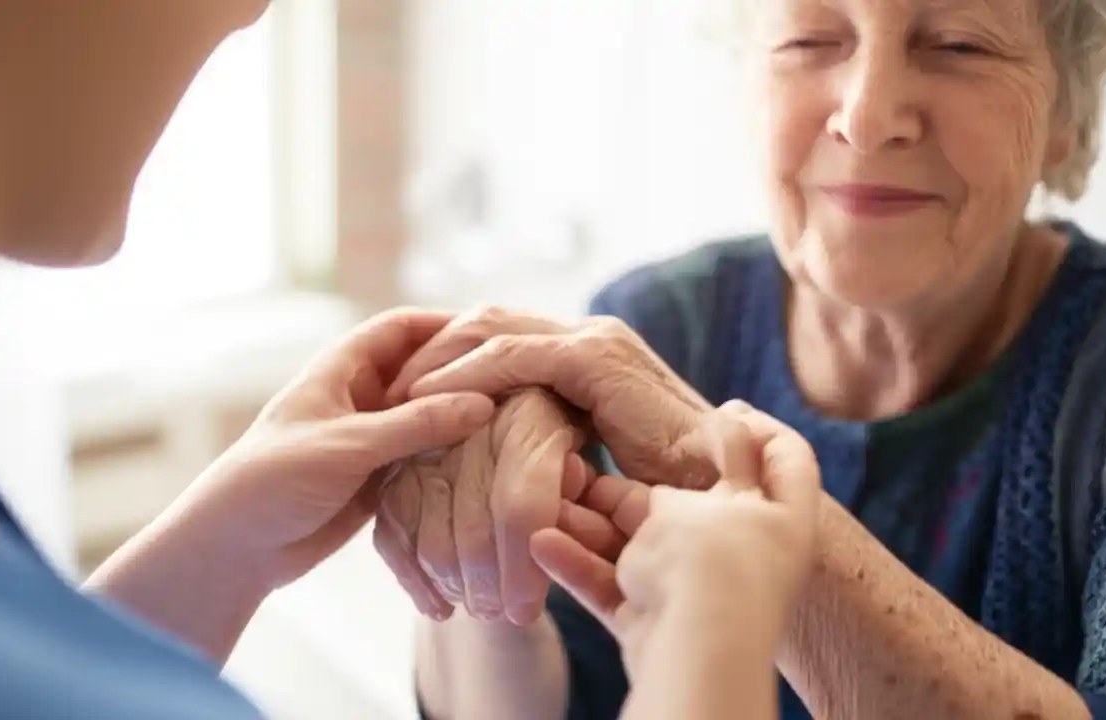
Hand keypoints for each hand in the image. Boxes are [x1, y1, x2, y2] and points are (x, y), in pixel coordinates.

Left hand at [176, 308, 497, 589]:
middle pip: (422, 370)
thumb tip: (482, 402)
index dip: (445, 324)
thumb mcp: (346, 445)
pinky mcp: (377, 478)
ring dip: (462, 420)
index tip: (495, 334)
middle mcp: (359, 397)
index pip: (401, 327)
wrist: (236, 548)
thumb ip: (413, 424)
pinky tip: (489, 465)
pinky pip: (424, 458)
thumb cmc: (272, 480)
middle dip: (464, 373)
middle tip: (517, 379)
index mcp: (341, 369)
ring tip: (515, 421)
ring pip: (428, 417)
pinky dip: (452, 459)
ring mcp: (370, 438)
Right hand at [373, 388, 591, 624]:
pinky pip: (395, 527)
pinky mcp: (399, 461)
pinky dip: (412, 574)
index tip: (524, 610)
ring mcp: (429, 439)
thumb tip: (565, 512)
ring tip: (476, 608)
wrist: (539, 398)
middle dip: (485, 583)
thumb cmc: (583, 433)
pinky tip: (436, 605)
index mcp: (532, 414)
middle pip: (470, 524)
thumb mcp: (604, 443)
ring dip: (451, 582)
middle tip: (499, 615)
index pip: (520, 504)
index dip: (521, 566)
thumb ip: (585, 480)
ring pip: (429, 530)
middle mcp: (473, 419)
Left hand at [387, 307, 717, 488]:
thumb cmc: (665, 493)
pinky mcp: (593, 358)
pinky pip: (511, 357)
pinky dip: (464, 375)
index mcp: (585, 352)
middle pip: (487, 320)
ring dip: (436, 356)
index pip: (501, 334)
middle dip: (431, 345)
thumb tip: (523, 458)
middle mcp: (587, 334)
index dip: (450, 355)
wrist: (719, 491)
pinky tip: (425, 401)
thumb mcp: (596, 457)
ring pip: (491, 327)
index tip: (405, 388)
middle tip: (386, 382)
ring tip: (394, 391)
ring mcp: (591, 339)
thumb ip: (559, 439)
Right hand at [531, 402, 821, 679]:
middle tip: (579, 461)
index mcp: (780, 516)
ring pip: (637, 545)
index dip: (760, 427)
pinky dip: (579, 566)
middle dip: (627, 485)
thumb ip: (715, 462)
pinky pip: (613, 587)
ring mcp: (696, 591)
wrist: (695, 651)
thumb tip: (720, 429)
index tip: (724, 409)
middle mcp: (742, 552)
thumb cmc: (714, 562)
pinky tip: (541, 543)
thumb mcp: (720, 496)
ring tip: (547, 500)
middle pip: (685, 505)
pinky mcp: (653, 623)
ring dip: (589, 523)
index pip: (787, 457)